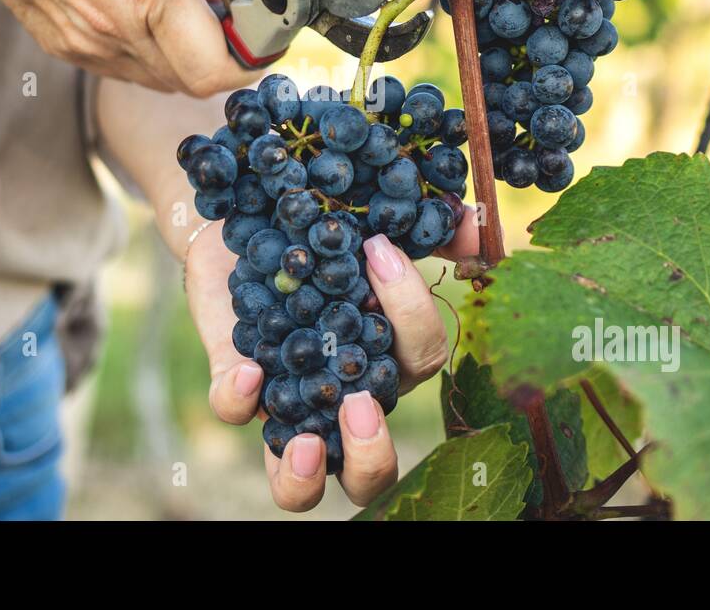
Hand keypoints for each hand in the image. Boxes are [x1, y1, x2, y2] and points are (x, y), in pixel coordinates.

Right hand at [0, 0, 283, 94]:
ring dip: (193, 46)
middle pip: (201, 79)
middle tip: (234, 1)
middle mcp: (116, 27)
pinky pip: (134, 65)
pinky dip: (157, 44)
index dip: (256, 53)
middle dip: (231, 47)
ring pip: (168, 78)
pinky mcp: (69, 48)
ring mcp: (89, 45)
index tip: (266, 18)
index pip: (220, 68)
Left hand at [184, 212, 478, 511]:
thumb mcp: (372, 229)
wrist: (246, 224)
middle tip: (360, 404)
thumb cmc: (323, 237)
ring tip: (306, 444)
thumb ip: (426, 230)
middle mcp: (339, 399)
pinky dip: (238, 399)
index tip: (378, 254)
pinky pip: (234, 412)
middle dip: (373, 451)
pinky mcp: (235, 383)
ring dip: (307, 476)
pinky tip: (247, 369)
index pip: (420, 362)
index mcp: (385, 364)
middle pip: (372, 470)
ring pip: (300, 486)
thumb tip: (475, 227)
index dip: (411, 316)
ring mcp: (285, 401)